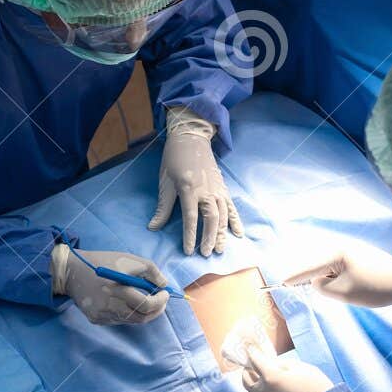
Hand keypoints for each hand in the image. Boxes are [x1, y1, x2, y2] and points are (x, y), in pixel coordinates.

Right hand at [52, 245, 170, 325]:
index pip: (147, 305)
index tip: (165, 292)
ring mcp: (103, 317)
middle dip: (156, 310)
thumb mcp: (128, 259)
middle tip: (161, 300)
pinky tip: (127, 302)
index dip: (160, 300)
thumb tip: (163, 284)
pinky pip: (119, 320)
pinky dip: (128, 312)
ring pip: (131, 320)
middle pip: (141, 318)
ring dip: (143, 311)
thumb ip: (150, 271)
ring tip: (146, 298)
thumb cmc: (101, 262)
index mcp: (119, 291)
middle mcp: (110, 308)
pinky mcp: (97, 320)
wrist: (71, 271)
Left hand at [148, 114, 242, 256]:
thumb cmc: (174, 159)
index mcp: (189, 188)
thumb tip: (153, 227)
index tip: (189, 251)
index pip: (191, 218)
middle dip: (210, 238)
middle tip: (207, 254)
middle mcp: (206, 190)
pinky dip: (235, 220)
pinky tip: (238, 233)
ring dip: (223, 233)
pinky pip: (231, 206)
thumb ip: (163, 206)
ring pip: (223, 214)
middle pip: (211, 218)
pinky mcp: (223, 187)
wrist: (191, 138)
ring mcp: (217, 189)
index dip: (190, 236)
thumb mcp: (165, 182)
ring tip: (221, 249)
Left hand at [241, 353, 334, 391]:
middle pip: (246, 380)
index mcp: (271, 377)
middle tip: (252, 367)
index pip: (255, 361)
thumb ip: (284, 364)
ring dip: (254, 389)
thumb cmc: (317, 388)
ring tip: (261, 385)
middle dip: (248, 371)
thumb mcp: (303, 368)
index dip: (252, 353)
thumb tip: (273, 364)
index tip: (250, 349)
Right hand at [284, 247, 391, 306]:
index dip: (296, 277)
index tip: (282, 282)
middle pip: (319, 265)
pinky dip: (339, 276)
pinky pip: (341, 266)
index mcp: (337, 253)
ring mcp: (353, 250)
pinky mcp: (361, 256)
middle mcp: (343, 247)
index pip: (310, 267)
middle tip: (319, 292)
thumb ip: (323, 287)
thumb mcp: (344, 293)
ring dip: (330, 279)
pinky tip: (349, 286)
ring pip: (331, 267)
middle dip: (315, 278)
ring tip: (344, 291)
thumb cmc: (375, 288)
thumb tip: (317, 281)